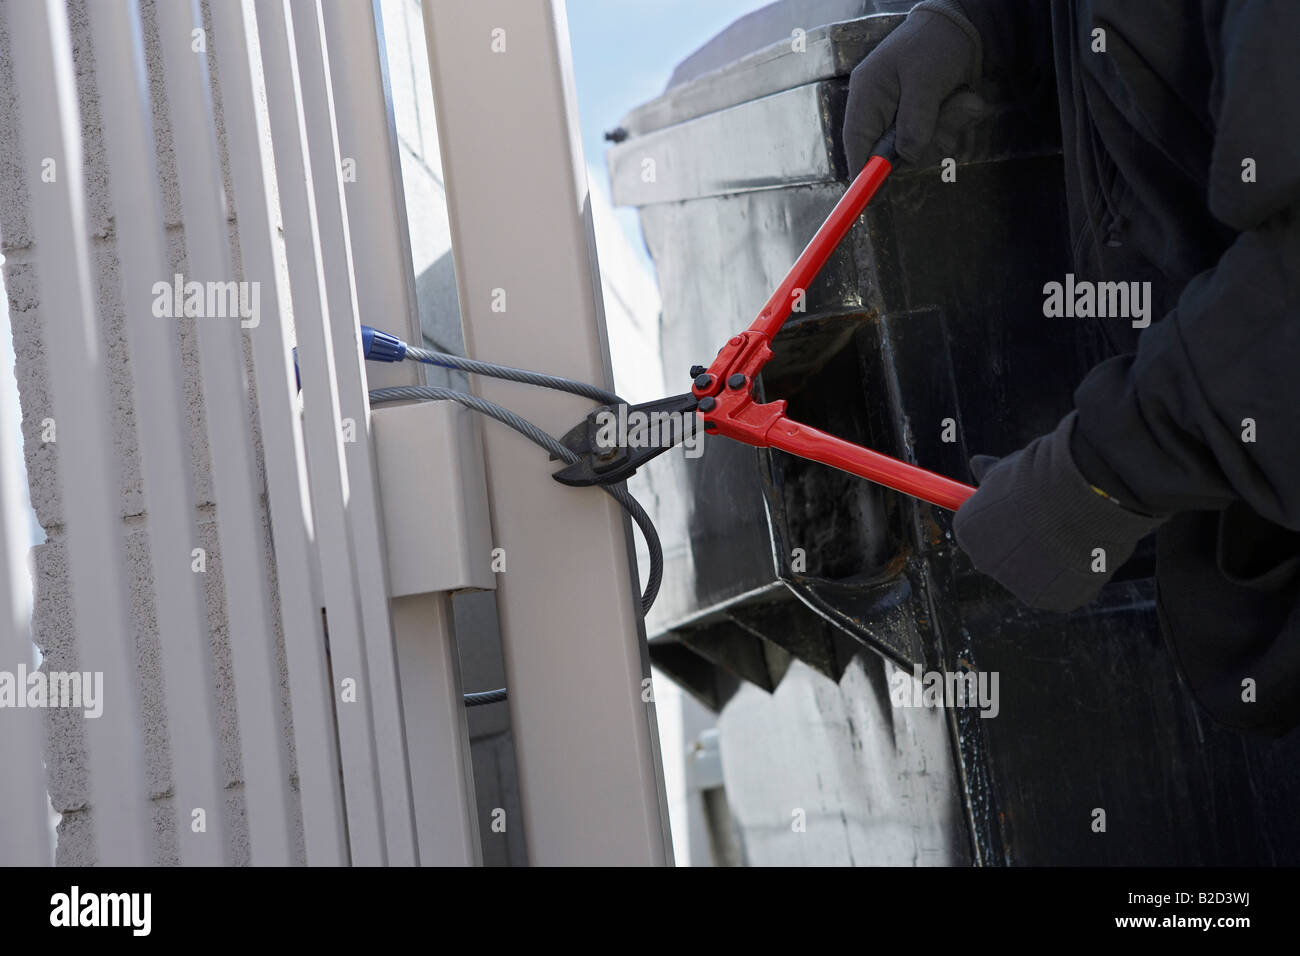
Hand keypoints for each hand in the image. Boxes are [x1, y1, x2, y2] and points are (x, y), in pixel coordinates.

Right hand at [842, 0, 987, 172]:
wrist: (966, 24)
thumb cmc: (937, 43)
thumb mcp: (925, 79)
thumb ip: (915, 119)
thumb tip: (908, 156)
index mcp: (868, 95)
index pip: (857, 142)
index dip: (862, 172)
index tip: (872, 197)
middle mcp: (883, 109)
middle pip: (894, 153)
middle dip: (927, 141)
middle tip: (949, 119)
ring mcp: (904, 116)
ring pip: (923, 148)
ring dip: (949, 129)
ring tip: (965, 99)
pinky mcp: (926, 119)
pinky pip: (940, 139)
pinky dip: (958, 123)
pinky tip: (967, 100)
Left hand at [953, 413, 1167, 610]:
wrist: (1082, 491)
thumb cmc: (1041, 475)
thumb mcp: (1008, 469)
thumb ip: (990, 476)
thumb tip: (977, 464)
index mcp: (968, 532)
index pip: (979, 533)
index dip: (1004, 521)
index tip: (1025, 511)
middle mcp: (986, 563)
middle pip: (1003, 558)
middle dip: (1025, 544)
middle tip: (1053, 521)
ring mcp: (1019, 585)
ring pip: (1036, 575)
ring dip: (1051, 559)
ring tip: (1073, 530)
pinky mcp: (1054, 599)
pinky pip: (1064, 588)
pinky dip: (1077, 573)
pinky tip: (1086, 550)